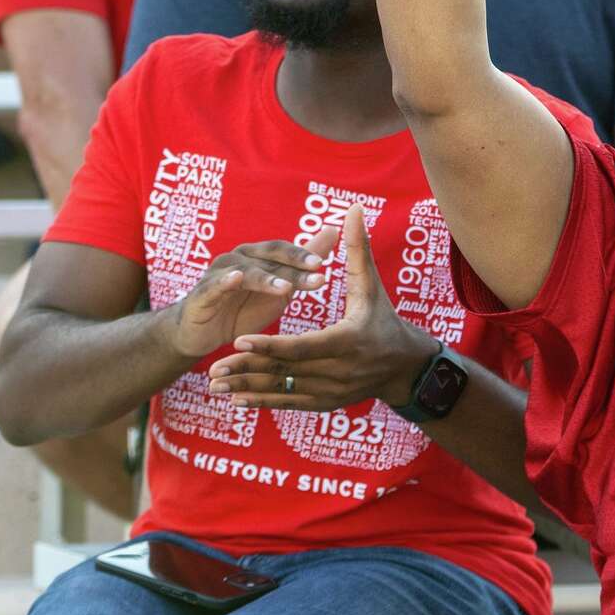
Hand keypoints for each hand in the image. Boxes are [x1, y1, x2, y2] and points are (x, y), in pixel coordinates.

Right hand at [168, 225, 342, 361]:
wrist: (203, 334)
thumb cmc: (243, 308)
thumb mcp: (279, 288)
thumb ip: (302, 264)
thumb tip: (332, 230)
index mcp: (258, 255)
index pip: (285, 252)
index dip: (305, 256)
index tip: (326, 264)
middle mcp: (239, 258)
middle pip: (270, 256)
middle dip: (294, 261)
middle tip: (317, 268)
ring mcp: (219, 273)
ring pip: (247, 272)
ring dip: (267, 278)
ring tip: (286, 287)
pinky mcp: (203, 293)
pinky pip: (215, 285)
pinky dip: (226, 281)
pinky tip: (236, 279)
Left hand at [206, 207, 440, 410]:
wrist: (403, 366)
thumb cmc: (384, 319)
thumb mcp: (371, 286)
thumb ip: (357, 249)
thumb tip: (352, 209)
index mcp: (347, 340)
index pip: (301, 345)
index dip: (269, 344)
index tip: (238, 337)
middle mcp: (338, 371)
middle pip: (285, 372)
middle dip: (247, 369)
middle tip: (211, 370)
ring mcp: (331, 392)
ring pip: (282, 391)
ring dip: (246, 389)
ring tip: (214, 386)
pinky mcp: (325, 403)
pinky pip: (288, 404)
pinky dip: (261, 402)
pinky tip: (236, 400)